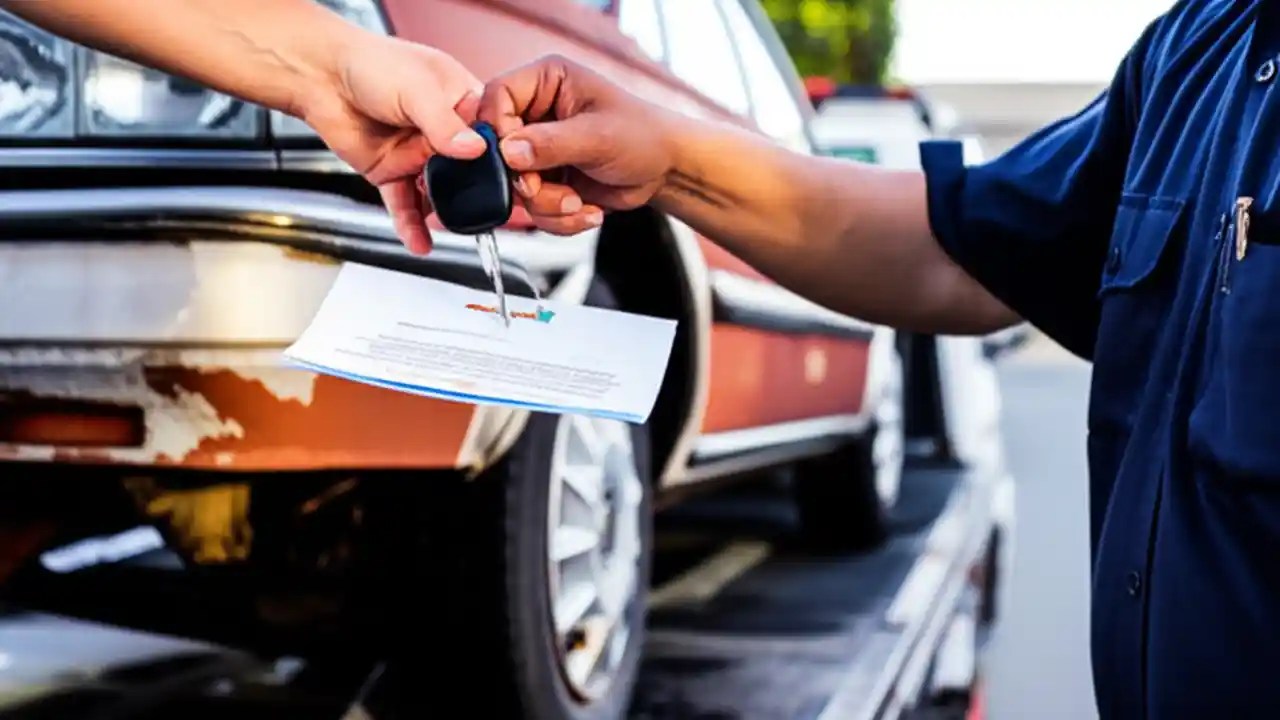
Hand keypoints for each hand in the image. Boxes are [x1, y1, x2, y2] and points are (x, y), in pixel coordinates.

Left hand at [297, 34, 487, 253]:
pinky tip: (421, 242)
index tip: (510, 179)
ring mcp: (418, 154)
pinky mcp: (392, 172)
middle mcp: (443, 131)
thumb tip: (474, 149)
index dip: (502, 158)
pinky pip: (406, 205)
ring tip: (453, 227)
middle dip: (475, 193)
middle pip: (468, 171)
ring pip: (439, 192)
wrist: (319, 75)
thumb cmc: (369, 62)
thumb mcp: (418, 89)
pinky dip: (412, 225)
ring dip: (445, 213)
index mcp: (461, 101)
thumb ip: (445, 124)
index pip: (491, 135)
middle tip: (482, 211)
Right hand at [478, 55, 679, 234]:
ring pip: (515, 186)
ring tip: (578, 202)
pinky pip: (533, 207)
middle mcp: (536, 113)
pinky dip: (557, 217)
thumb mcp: (598, 136)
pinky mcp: (546, 180)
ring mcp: (539, 150)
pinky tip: (585, 209)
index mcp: (546, 82)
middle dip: (528, 181)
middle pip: (498, 149)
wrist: (664, 170)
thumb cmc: (643, 136)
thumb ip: (550, 144)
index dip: (498, 130)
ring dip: (547, 204)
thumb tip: (509, 152)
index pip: (497, 97)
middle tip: (554, 191)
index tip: (514, 158)